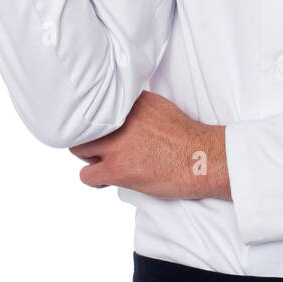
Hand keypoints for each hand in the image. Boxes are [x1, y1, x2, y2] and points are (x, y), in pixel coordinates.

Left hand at [68, 91, 230, 200]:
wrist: (203, 160)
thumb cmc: (188, 139)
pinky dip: (95, 179)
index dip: (99, 120)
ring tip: (104, 163)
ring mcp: (117, 144)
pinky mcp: (117, 169)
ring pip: (79, 148)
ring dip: (89, 156)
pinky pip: (86, 174)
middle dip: (91, 137)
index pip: (98, 104)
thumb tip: (123, 111)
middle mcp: (121, 119)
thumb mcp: (161, 108)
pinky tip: (107, 179)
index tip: (103, 128)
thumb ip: (137, 107)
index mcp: (132, 102)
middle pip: (85, 125)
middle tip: (101, 148)